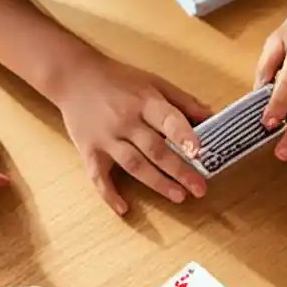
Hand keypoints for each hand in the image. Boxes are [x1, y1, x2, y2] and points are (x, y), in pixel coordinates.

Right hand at [54, 57, 212, 214]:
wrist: (74, 77)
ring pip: (134, 164)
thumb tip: (213, 117)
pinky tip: (124, 209)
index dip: (184, 136)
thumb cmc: (120, 80)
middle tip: (200, 188)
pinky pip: (98, 176)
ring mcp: (106, 138)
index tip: (199, 152)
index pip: (167, 119)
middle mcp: (125, 121)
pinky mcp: (90, 151)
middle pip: (155, 149)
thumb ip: (183, 101)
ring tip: (179, 197)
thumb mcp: (154, 82)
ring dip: (157, 183)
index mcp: (144, 101)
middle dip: (179, 170)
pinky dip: (109, 194)